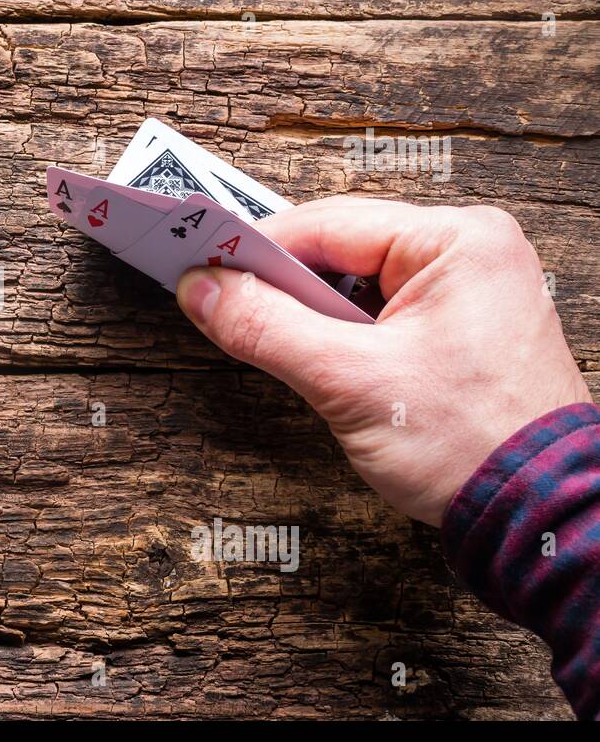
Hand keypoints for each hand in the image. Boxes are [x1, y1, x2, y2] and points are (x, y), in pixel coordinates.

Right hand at [175, 197, 592, 525]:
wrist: (540, 517)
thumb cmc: (474, 446)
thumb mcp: (350, 382)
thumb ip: (267, 328)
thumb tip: (203, 289)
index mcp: (459, 241)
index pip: (328, 224)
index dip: (256, 249)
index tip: (201, 268)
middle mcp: (470, 253)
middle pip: (341, 250)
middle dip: (283, 285)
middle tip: (223, 306)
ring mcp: (469, 292)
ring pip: (356, 284)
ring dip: (311, 314)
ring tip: (276, 344)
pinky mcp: (460, 330)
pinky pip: (380, 313)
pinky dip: (341, 335)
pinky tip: (322, 363)